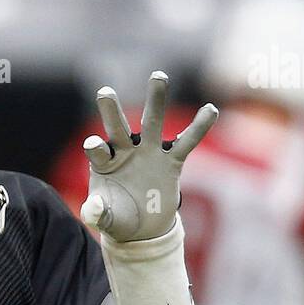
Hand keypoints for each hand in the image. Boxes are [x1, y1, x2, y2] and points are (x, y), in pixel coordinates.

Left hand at [80, 71, 217, 241]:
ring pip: (152, 123)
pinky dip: (198, 128)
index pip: (98, 150)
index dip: (95, 146)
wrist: (142, 228)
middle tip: (103, 92)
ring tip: (159, 76)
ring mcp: (149, 153)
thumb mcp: (107, 219)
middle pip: (117, 127)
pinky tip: (210, 110)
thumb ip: (98, 214)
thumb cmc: (119, 218)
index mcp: (104, 164)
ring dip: (155, 101)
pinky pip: (186, 143)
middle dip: (111, 110)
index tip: (93, 143)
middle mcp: (125, 152)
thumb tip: (92, 208)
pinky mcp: (171, 162)